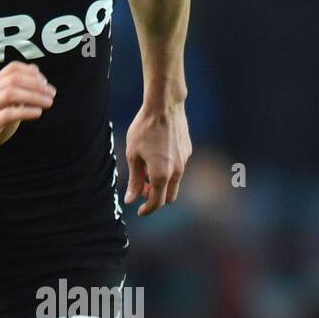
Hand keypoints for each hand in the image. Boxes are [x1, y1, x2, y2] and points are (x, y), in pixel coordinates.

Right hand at [0, 61, 54, 167]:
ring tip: (48, 103)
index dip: (32, 73)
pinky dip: (25, 111)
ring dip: (33, 96)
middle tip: (51, 93)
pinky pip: (7, 114)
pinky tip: (37, 113)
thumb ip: (19, 89)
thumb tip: (36, 71)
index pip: (12, 68)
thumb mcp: (5, 104)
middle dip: (36, 84)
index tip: (45, 83)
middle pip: (14, 79)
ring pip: (10, 93)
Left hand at [123, 100, 191, 215]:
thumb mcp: (133, 155)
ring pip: (175, 183)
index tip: (139, 211)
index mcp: (161, 175)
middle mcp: (176, 171)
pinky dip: (168, 170)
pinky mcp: (188, 151)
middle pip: (169, 197)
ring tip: (146, 170)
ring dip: (162, 184)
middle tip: (141, 190)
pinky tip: (157, 156)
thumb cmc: (144, 129)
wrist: (164, 106)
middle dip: (155, 198)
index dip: (147, 210)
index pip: (156, 202)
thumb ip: (134, 180)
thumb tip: (131, 200)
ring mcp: (184, 161)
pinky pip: (179, 168)